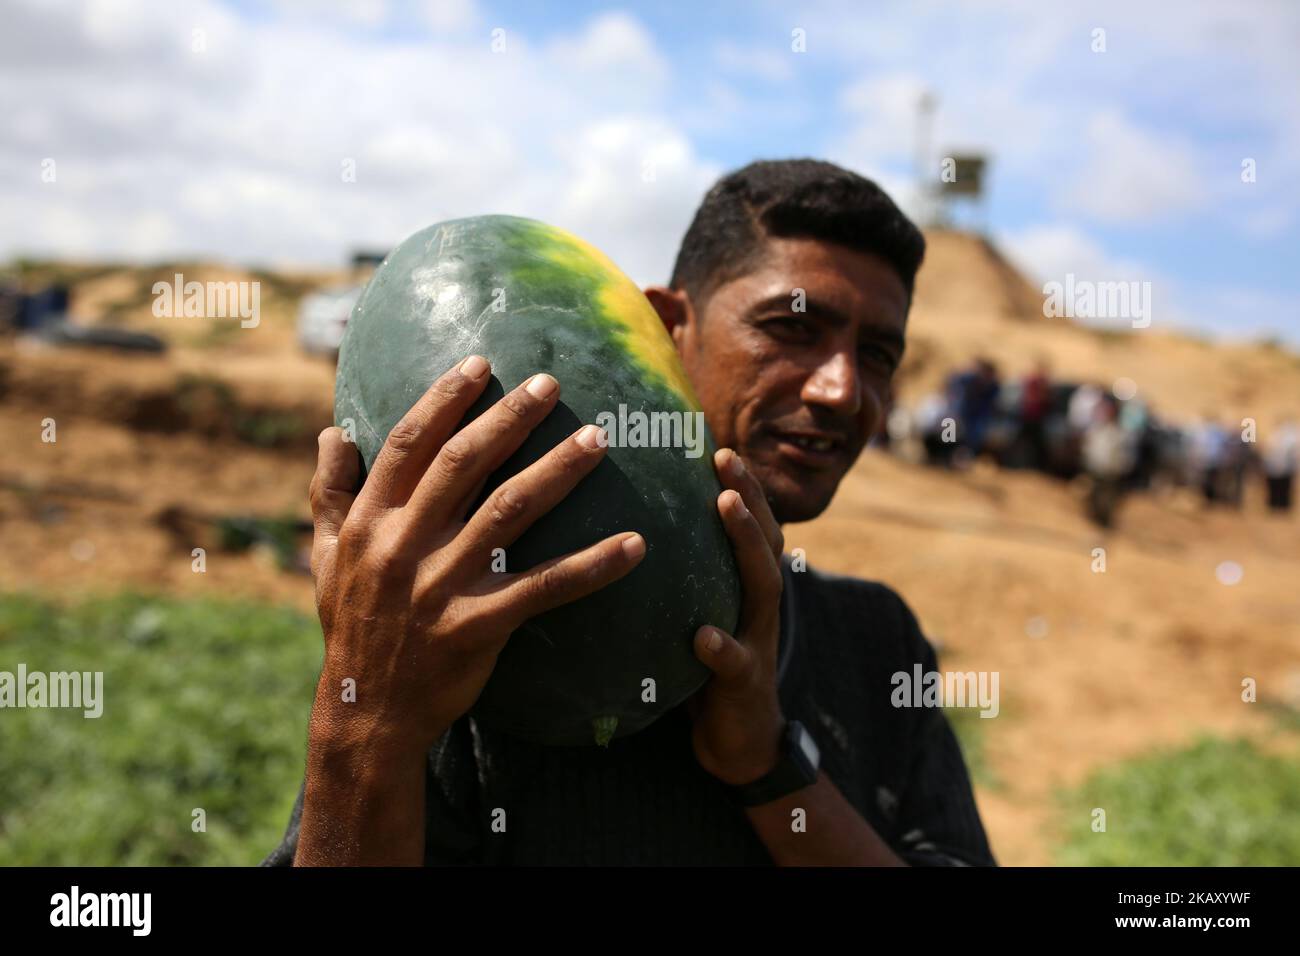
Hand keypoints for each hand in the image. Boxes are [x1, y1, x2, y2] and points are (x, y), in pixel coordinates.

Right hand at [306, 354, 645, 760]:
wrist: (365, 712)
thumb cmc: (351, 627)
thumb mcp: (326, 558)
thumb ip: (330, 493)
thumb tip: (332, 432)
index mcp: (371, 521)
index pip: (408, 443)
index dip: (445, 400)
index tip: (482, 364)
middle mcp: (405, 543)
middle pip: (463, 464)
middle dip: (509, 418)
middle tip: (552, 384)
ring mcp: (442, 584)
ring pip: (508, 512)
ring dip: (556, 472)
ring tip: (597, 440)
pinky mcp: (478, 624)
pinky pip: (544, 587)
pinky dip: (592, 565)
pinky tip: (634, 545)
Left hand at [687, 447, 786, 785]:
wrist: (737, 740)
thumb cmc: (703, 664)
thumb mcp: (690, 611)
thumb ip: (673, 574)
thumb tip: (615, 525)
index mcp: (742, 582)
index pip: (746, 520)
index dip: (735, 479)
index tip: (712, 440)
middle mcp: (758, 601)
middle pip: (763, 536)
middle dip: (747, 492)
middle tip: (724, 456)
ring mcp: (757, 639)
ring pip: (761, 584)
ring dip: (746, 541)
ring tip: (725, 507)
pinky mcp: (746, 682)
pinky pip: (735, 662)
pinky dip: (721, 647)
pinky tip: (702, 636)